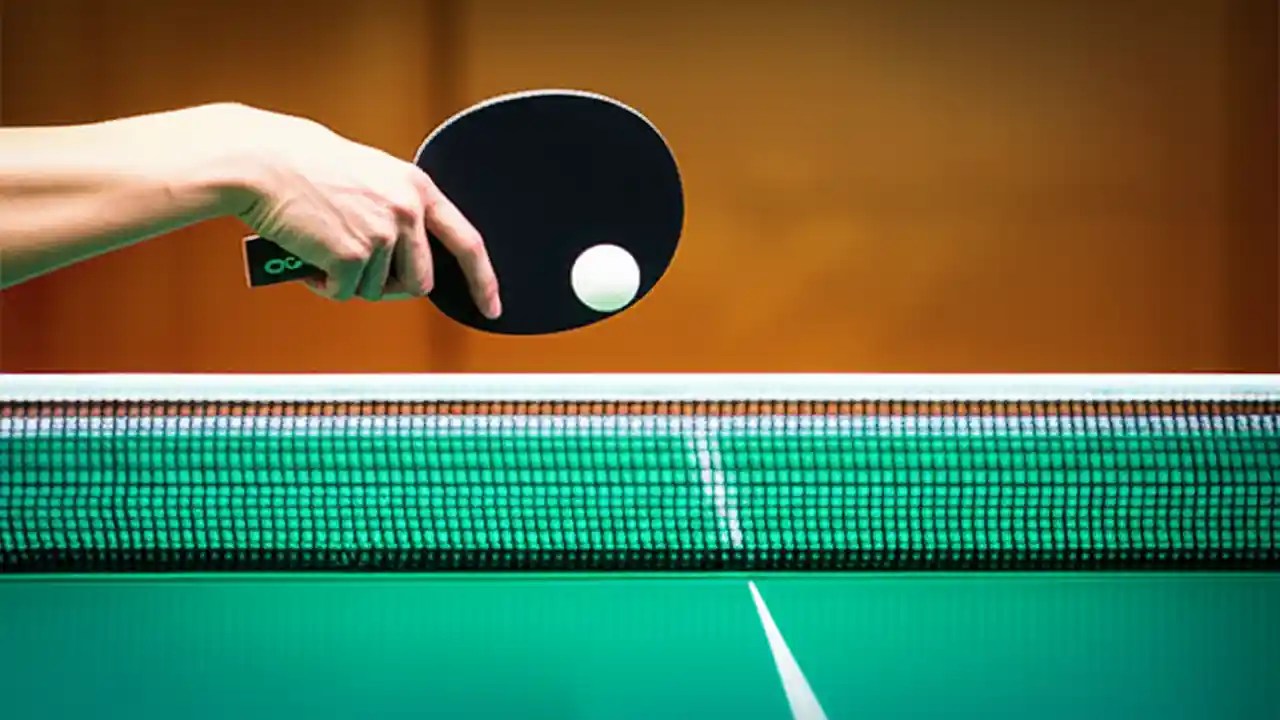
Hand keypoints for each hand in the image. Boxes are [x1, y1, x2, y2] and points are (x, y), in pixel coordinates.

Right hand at [224, 105, 499, 313]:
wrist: (264, 162)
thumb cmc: (308, 168)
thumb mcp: (372, 177)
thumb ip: (398, 209)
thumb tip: (411, 258)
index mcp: (417, 188)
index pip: (467, 242)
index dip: (484, 280)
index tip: (493, 306)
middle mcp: (407, 210)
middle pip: (420, 282)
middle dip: (390, 285)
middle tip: (357, 266)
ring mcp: (383, 234)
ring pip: (378, 290)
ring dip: (351, 281)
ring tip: (325, 249)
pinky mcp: (353, 255)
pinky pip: (345, 293)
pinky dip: (325, 285)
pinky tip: (309, 258)